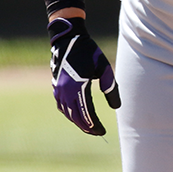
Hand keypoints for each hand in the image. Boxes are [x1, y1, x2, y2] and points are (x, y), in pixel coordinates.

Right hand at [48, 17, 120, 135]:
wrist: (68, 39)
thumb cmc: (89, 52)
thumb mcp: (104, 68)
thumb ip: (111, 87)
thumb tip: (116, 106)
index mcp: (78, 87)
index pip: (87, 113)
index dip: (95, 125)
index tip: (103, 131)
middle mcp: (65, 91)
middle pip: (76, 117)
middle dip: (87, 127)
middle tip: (97, 132)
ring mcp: (58, 89)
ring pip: (68, 113)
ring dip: (78, 122)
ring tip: (89, 126)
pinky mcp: (56, 86)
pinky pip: (61, 106)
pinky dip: (69, 113)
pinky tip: (76, 115)